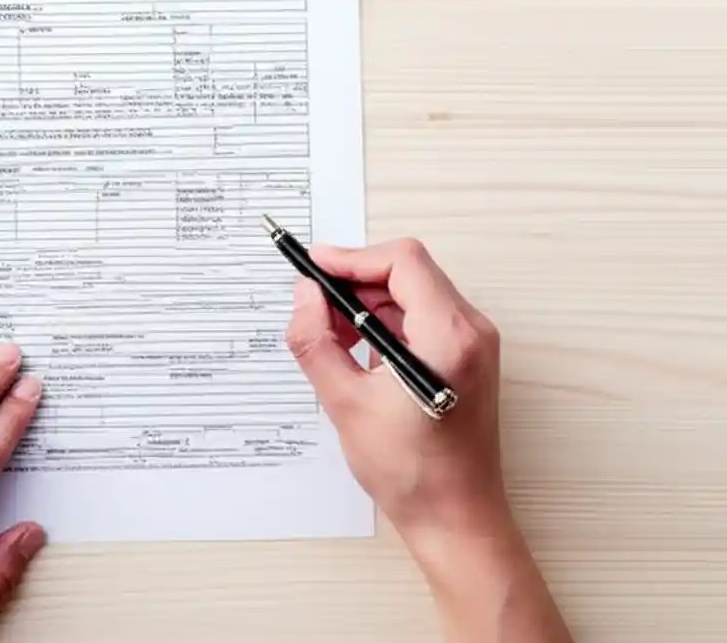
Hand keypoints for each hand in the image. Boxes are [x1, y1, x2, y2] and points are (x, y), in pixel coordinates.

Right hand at [286, 239, 571, 641]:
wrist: (455, 518)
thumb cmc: (414, 473)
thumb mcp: (344, 402)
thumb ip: (316, 341)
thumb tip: (304, 298)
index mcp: (449, 337)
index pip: (401, 262)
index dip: (351, 259)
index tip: (314, 267)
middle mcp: (471, 333)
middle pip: (408, 273)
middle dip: (355, 282)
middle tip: (314, 303)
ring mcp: (473, 346)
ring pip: (413, 295)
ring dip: (368, 305)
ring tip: (331, 333)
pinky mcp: (466, 360)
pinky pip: (422, 320)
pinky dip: (385, 324)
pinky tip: (356, 351)